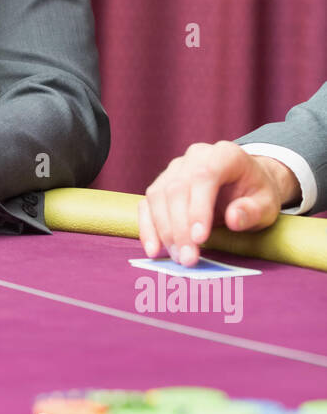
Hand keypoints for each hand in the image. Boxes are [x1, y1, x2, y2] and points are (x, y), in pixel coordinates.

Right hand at [139, 141, 299, 265]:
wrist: (246, 183)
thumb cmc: (256, 194)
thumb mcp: (267, 204)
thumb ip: (252, 211)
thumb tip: (233, 219)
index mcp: (224, 154)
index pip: (204, 176)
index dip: (198, 207)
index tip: (200, 239)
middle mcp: (195, 157)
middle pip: (177, 189)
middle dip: (179, 228)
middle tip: (188, 258)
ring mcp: (174, 169)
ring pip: (158, 197)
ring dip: (164, 231)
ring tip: (179, 257)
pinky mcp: (161, 185)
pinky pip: (147, 204)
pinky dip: (148, 228)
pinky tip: (154, 249)